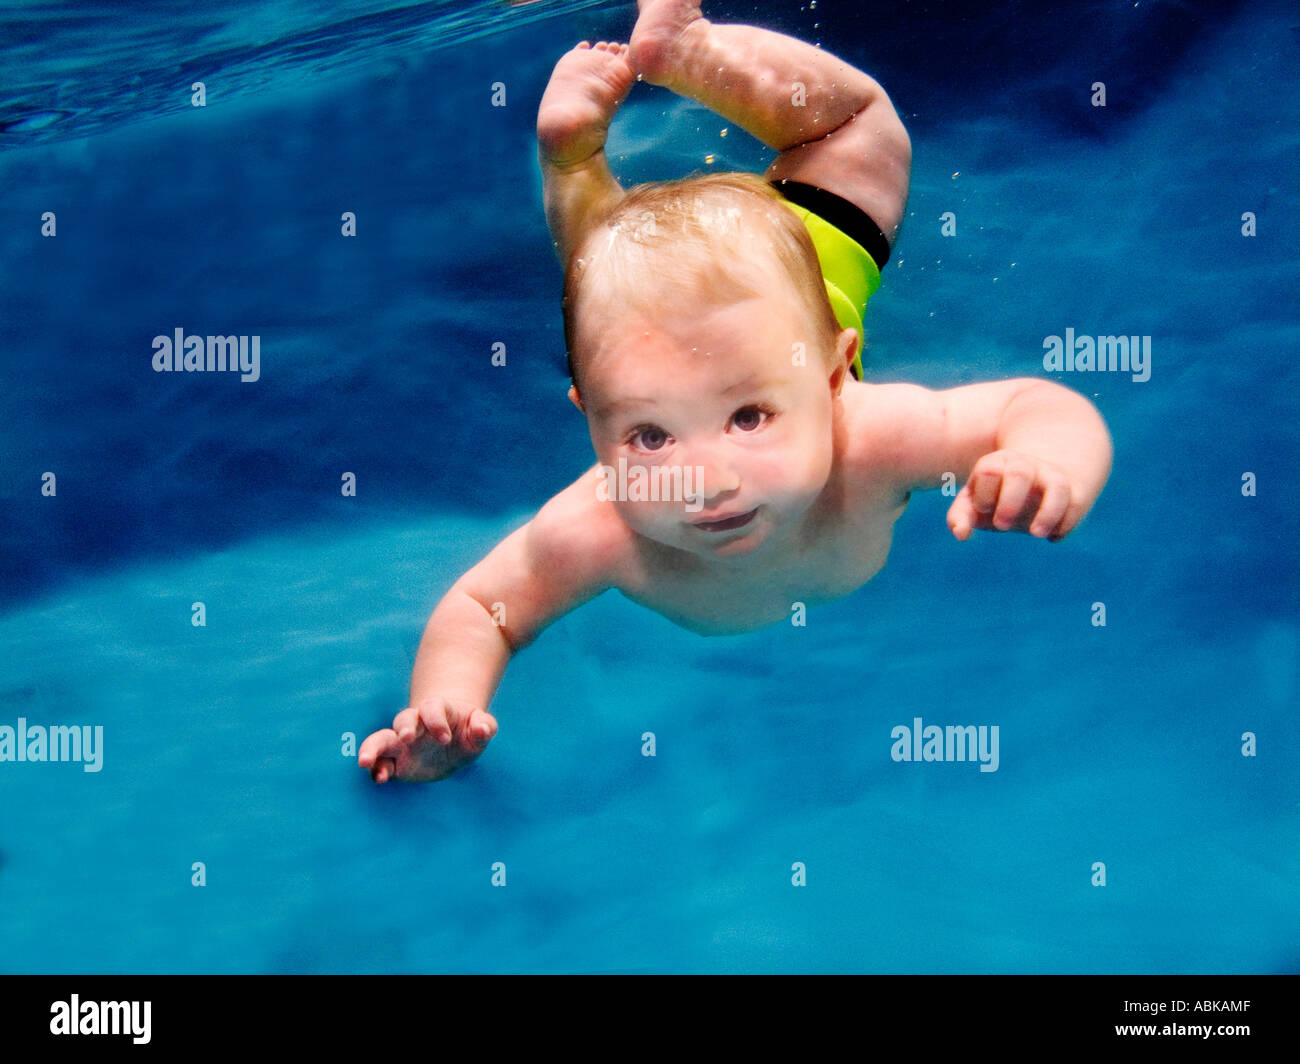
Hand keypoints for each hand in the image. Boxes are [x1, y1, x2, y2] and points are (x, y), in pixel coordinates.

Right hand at [359, 697, 497, 782]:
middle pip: (403, 719)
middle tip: (405, 737)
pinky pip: (382, 764)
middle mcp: (416, 725)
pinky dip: (376, 769)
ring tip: (365, 761)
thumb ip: (484, 726)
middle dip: (404, 727)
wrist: (452, 741)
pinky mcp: (397, 763)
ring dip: (373, 748)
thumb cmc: (468, 731)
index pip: (432, 709)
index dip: (437, 720)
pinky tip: (379, 778)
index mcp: (437, 711)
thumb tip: (483, 729)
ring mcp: (403, 744)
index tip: (445, 738)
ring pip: (382, 740)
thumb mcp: (481, 727)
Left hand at [946, 449, 1075, 541]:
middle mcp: (1027, 468)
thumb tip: (962, 534)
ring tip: (1037, 535)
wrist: (1043, 475)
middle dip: (1010, 500)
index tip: (985, 508)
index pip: (988, 472)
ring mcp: (1053, 479)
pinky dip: (1066, 522)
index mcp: (999, 464)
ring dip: (1047, 513)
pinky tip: (1053, 538)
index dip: (985, 494)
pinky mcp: (1075, 494)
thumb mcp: (977, 501)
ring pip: (1057, 487)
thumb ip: (961, 516)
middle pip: (1019, 474)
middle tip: (1002, 525)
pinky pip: (1076, 504)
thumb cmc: (1000, 495)